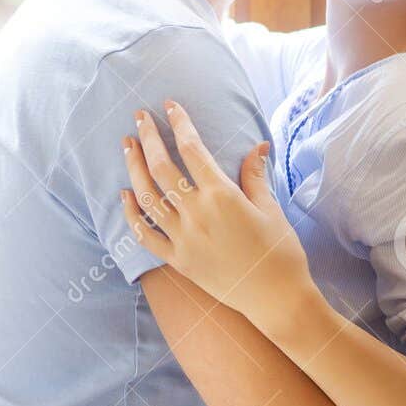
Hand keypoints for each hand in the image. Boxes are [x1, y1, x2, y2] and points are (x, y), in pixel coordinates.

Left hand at [120, 102, 315, 329]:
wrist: (276, 300)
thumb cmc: (280, 252)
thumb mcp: (270, 208)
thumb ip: (255, 176)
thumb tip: (257, 145)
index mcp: (222, 196)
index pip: (193, 150)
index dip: (180, 123)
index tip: (169, 106)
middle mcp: (197, 214)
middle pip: (161, 168)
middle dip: (149, 138)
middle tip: (140, 117)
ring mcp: (183, 238)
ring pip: (147, 197)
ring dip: (134, 169)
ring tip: (128, 147)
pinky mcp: (178, 260)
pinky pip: (145, 235)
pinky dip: (132, 214)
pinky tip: (126, 195)